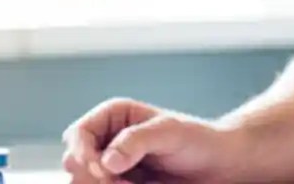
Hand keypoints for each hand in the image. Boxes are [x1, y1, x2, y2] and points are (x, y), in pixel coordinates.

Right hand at [61, 98, 244, 183]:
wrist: (220, 166)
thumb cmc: (199, 141)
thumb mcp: (170, 133)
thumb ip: (138, 141)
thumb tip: (108, 159)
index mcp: (114, 116)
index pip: (78, 134)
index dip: (83, 153)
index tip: (103, 171)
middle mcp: (107, 140)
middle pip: (74, 163)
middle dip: (94, 176)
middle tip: (124, 183)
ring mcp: (111, 167)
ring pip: (83, 183)